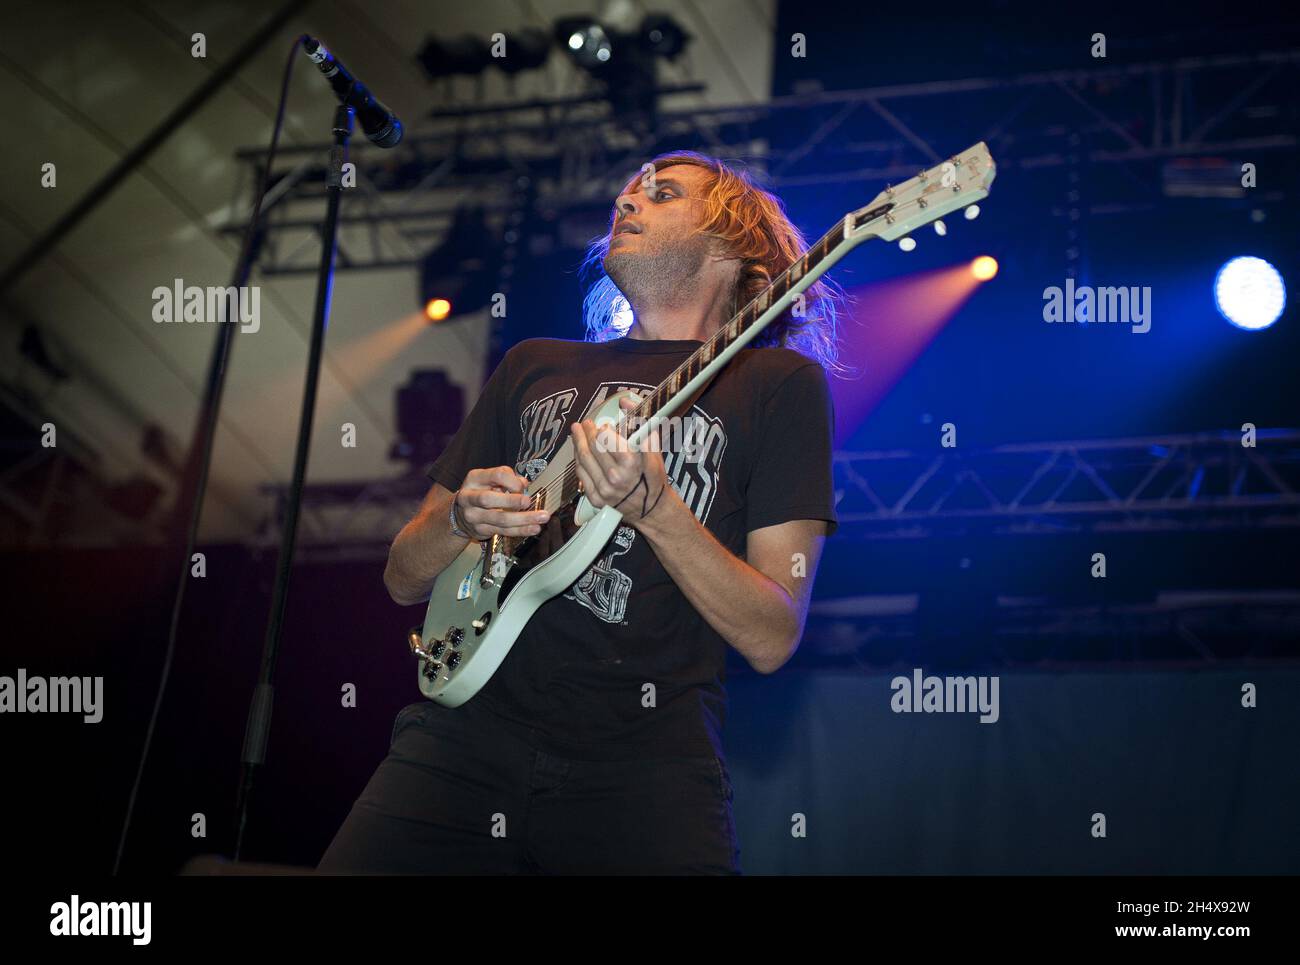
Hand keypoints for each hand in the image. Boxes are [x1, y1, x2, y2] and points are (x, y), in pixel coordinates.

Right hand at [455, 466, 549, 539]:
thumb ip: (507, 478)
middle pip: (489, 499)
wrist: (460, 514)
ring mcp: (473, 516)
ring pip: (499, 519)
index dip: (512, 481)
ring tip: (541, 518)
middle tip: (528, 502)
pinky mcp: (481, 530)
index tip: (523, 486)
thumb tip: (524, 484)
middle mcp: (469, 497)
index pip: (495, 476)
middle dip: (511, 501)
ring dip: (523, 519)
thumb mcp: (490, 479)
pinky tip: (533, 528)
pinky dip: (521, 530)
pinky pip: (504, 531)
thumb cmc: (481, 491)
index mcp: (474, 479)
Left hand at [570, 395, 669, 531]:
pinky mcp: (596, 499)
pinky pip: (581, 475)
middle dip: (586, 432)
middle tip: (585, 423)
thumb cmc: (654, 479)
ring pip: (583, 460)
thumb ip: (640, 424)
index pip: (606, 439)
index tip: (601, 425)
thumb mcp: (654, 450)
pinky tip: (578, 451)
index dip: (601, 430)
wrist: (652, 510)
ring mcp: (604, 489)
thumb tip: (625, 401)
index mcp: (630, 463)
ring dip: (578, 443)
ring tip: (577, 431)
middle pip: (592, 447)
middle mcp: (615, 477)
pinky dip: (578, 461)